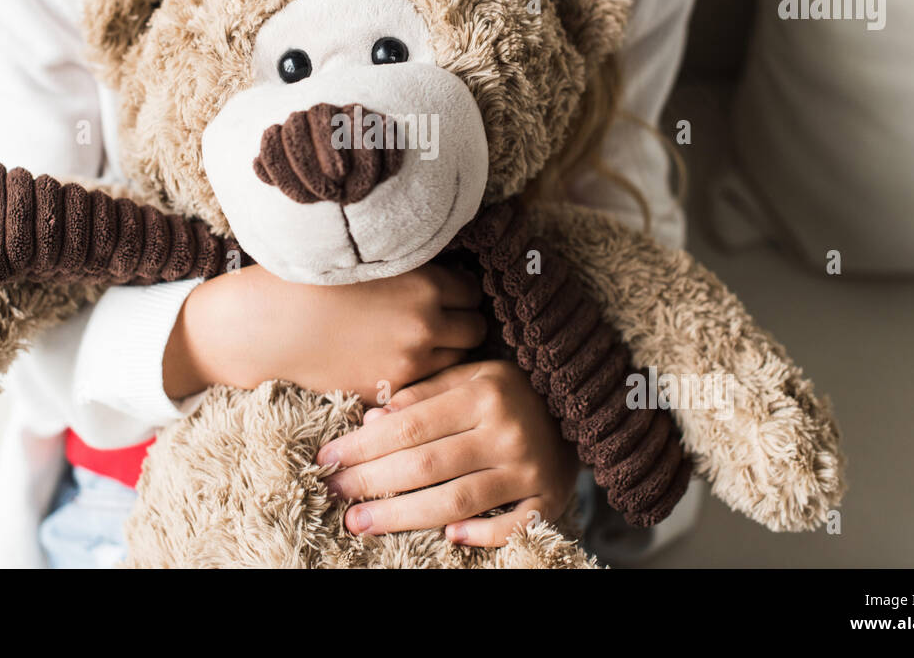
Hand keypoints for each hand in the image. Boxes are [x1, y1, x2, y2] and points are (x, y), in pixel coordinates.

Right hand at [163, 262, 485, 402]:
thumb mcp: (369, 260)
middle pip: (475, 328)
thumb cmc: (311, 282)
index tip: (446, 293)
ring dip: (447, 352)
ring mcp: (409, 360)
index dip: (459, 291)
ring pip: (458, 360)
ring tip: (422, 344)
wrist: (266, 325)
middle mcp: (425, 322)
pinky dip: (423, 374)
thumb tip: (445, 272)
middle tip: (441, 320)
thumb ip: (412, 267)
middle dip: (461, 324)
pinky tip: (401, 362)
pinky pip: (428, 384)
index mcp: (424, 281)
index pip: (473, 290)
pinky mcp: (389, 387)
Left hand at [316, 360, 579, 546]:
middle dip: (372, 483)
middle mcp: (506, 431)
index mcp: (484, 393)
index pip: (410, 425)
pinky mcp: (549, 499)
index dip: (364, 445)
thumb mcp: (472, 376)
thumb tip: (373, 420)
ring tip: (360, 522)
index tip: (327, 457)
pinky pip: (511, 524)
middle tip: (333, 494)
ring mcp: (528, 469)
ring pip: (456, 500)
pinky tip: (448, 538)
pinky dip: (481, 534)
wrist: (585, 408)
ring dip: (403, 516)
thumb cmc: (514, 392)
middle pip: (426, 465)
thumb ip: (424, 393)